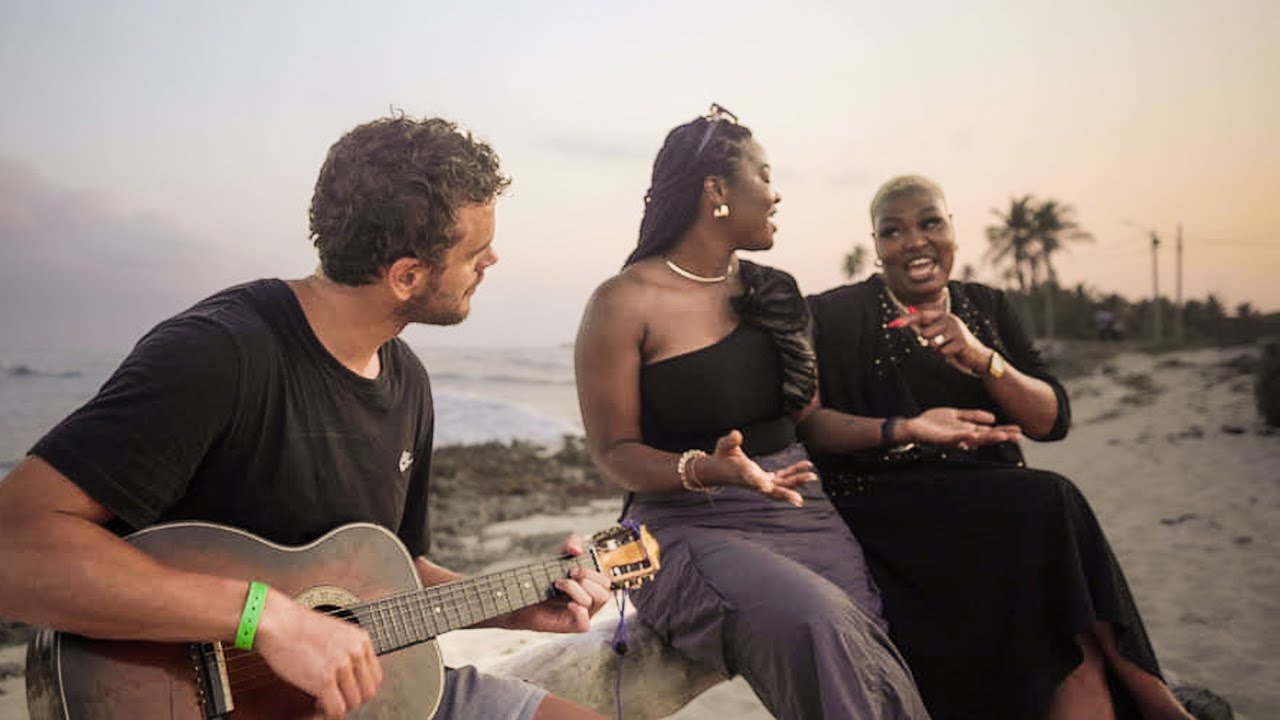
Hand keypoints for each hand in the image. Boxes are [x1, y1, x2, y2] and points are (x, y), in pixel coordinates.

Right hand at [254, 589, 382, 718]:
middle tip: (336, 700)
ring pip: (353, 703)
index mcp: (360, 639)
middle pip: (368, 692)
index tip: (349, 692)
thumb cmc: (297, 626)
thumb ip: (348, 651)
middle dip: (352, 701)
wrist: (277, 621)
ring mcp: (341, 665)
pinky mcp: (324, 678)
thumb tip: (350, 675)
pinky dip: (328, 714)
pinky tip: (318, 705)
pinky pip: (336, 709)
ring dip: (339, 707)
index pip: (376, 677)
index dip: (361, 689)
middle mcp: (355, 651)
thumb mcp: (335, 633)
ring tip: (324, 701)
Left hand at [499, 534, 612, 633]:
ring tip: (558, 585)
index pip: (606, 582)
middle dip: (587, 579)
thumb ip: (570, 544)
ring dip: (576, 590)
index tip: (573, 568)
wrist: (518, 594)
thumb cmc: (539, 578)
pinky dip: (579, 612)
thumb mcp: (556, 555)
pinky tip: (567, 603)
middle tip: (568, 575)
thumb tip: (577, 549)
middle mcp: (587, 602)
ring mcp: (579, 615)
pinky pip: (585, 624)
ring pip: (594, 603)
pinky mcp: (569, 626)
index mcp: (588, 587)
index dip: (593, 573)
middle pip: (605, 593)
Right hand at [709, 430, 816, 506]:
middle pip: (771, 491)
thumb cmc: (721, 456)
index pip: (750, 479)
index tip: (765, 487)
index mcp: (742, 473)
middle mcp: (754, 481)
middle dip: (785, 493)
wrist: (719, 470)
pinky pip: (784, 477)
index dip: (757, 482)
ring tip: (812, 476)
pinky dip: (795, 473)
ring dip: (796, 482)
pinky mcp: (767, 479)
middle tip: (799, 498)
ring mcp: (762, 482)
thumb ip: (730, 441)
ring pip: (781, 486)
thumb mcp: (723, 446)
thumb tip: (736, 434)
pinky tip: (808, 465)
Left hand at [900, 407, 1021, 448]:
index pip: (990, 431)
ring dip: (987, 437)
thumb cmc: (933, 423)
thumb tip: (993, 417)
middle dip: (1001, 436)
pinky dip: (963, 436)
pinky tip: (972, 433)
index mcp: (968, 431)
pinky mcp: (942, 439)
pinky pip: (954, 438)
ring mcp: (953, 439)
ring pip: (973, 439)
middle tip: (1016, 436)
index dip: (1004, 431)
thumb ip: (973, 416)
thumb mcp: (957, 415)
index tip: (1019, 431)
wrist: (914, 427)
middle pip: (986, 437)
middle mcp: (963, 437)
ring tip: (1001, 435)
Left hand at [905, 310, 990, 374]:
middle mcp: (950, 320)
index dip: (907, 319)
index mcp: (944, 316)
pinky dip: (946, 356)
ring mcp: (956, 330)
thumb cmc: (955, 344)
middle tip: (942, 344)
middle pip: (925, 333)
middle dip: (929, 343)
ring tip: (948, 348)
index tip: (893, 323)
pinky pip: (942, 352)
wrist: (977, 355)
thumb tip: (910, 324)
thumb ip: (926, 328)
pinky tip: (955, 353)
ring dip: (938, 349)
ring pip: (932, 343)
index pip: (922, 315)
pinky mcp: (960, 342)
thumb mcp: (941, 334)